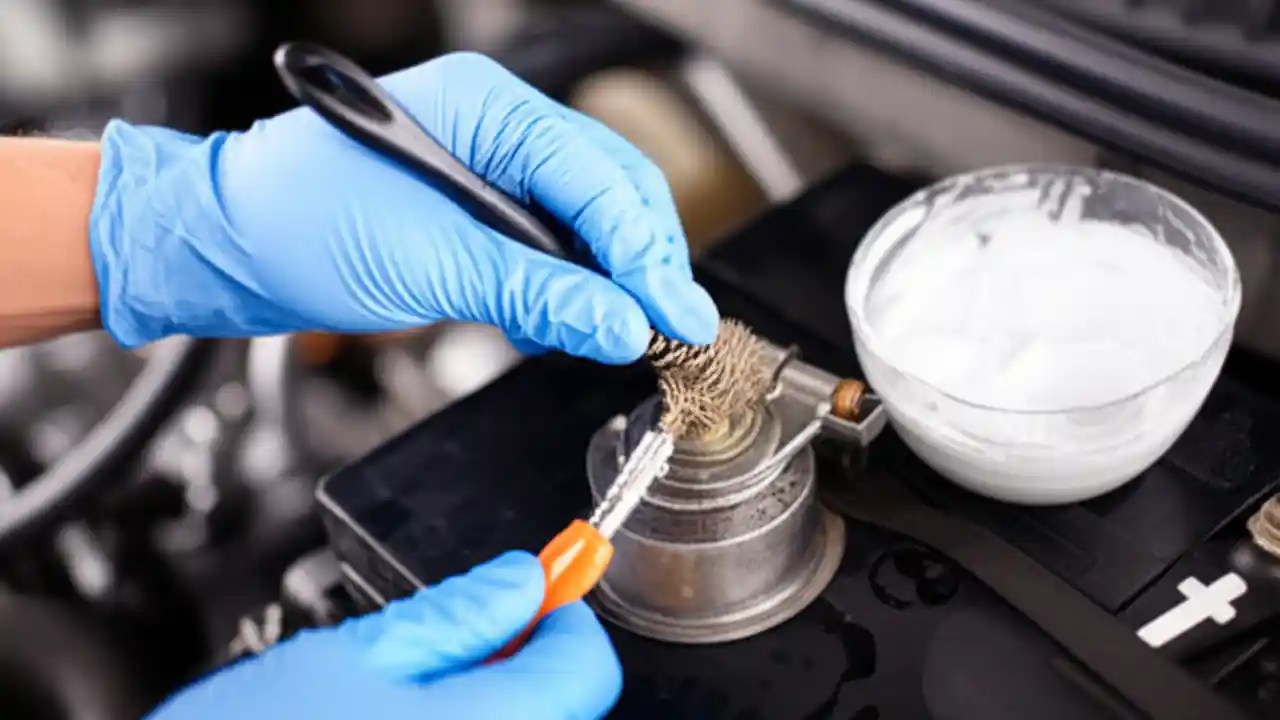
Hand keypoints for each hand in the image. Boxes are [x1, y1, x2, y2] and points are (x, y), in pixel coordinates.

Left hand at [90, 52, 717, 361]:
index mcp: (490, 111)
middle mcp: (496, 128)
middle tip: (667, 327)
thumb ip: (537, 293)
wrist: (222, 245)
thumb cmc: (298, 224)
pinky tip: (563, 319)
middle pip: (608, 192)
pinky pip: (542, 243)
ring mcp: (485, 166)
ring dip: (604, 278)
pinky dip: (561, 285)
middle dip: (642, 262)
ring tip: (619, 331)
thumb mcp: (432, 265)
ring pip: (581, 222)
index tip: (678, 316)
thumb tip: (620, 324)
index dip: (648, 256)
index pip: (601, 181)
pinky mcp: (470, 208)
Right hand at [147, 552, 621, 719]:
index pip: (585, 669)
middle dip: (521, 663)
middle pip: (561, 709)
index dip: (562, 615)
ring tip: (408, 698)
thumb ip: (449, 617)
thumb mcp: (340, 660)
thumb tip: (517, 580)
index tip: (537, 593)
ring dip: (489, 703)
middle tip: (460, 643)